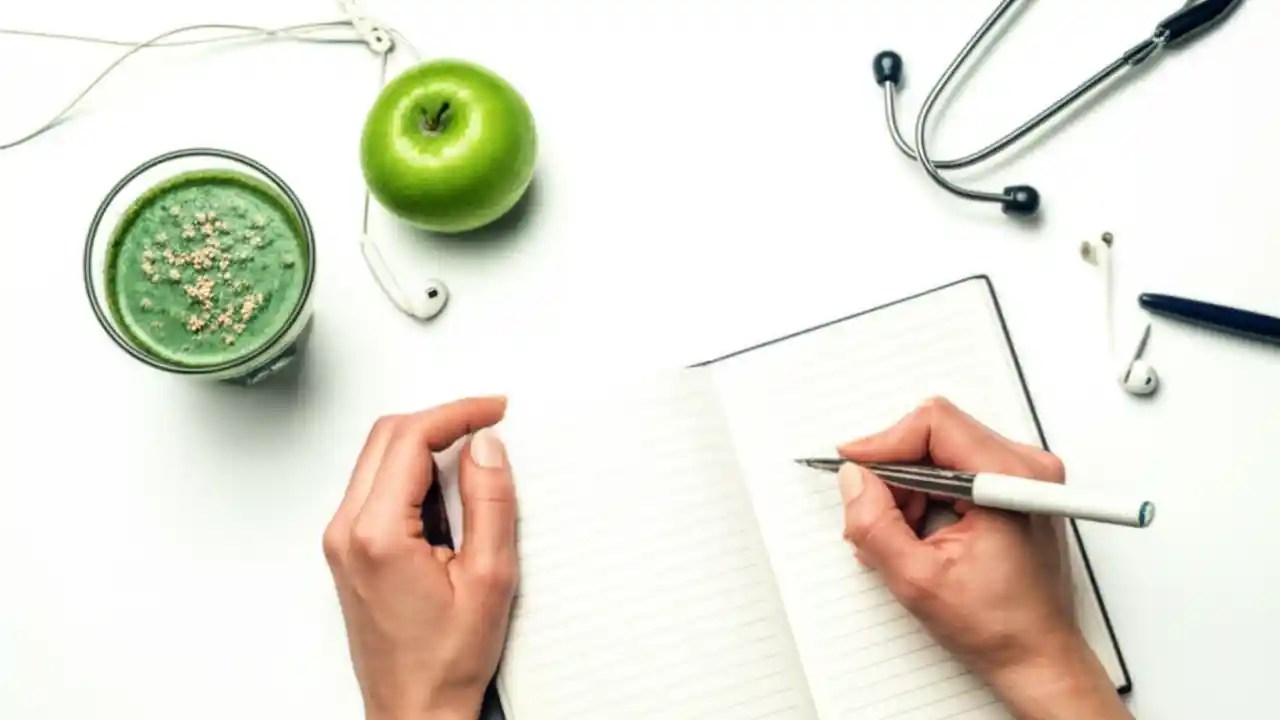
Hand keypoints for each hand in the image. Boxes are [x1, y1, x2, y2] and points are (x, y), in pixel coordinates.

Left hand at [323, 397, 516, 719]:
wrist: (414, 711)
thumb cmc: (446, 662)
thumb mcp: (489, 578)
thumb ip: (489, 502)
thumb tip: (485, 445)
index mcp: (376, 534)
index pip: (409, 438)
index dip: (457, 412)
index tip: (493, 409)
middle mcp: (346, 531)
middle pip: (386, 437)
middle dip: (441, 420)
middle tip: (488, 423)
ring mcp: (341, 540)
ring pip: (378, 457)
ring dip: (426, 446)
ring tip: (475, 468)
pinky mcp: (348, 549)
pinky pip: (376, 487)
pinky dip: (413, 474)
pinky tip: (449, 498)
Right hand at [837, 398, 1129, 719]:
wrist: (1037, 657)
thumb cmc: (1001, 627)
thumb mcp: (918, 580)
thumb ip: (876, 525)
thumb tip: (853, 480)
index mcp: (1011, 479)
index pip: (934, 424)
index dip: (884, 442)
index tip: (853, 465)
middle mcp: (1025, 468)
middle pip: (934, 437)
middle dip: (895, 477)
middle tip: (880, 520)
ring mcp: (1021, 477)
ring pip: (939, 454)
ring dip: (908, 491)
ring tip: (906, 539)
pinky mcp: (1012, 488)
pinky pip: (953, 471)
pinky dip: (926, 499)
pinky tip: (922, 536)